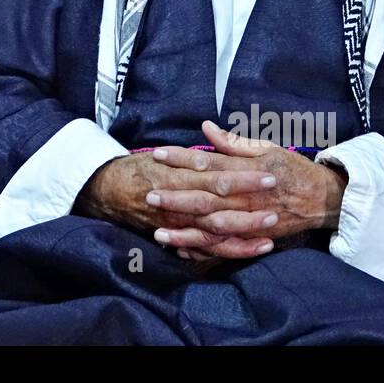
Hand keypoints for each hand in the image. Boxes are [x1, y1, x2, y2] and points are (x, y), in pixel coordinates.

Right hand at [73, 140, 284, 259]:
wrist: (106, 191)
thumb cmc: (137, 169)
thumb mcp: (163, 155)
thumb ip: (191, 151)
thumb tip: (211, 132)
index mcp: (179, 176)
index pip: (218, 176)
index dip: (245, 177)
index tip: (270, 174)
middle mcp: (179, 202)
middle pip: (220, 207)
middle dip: (249, 209)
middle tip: (277, 207)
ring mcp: (178, 223)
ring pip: (214, 232)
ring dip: (242, 234)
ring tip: (270, 235)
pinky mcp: (177, 237)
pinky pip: (204, 248)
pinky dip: (225, 250)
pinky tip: (249, 249)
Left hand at [148, 120, 347, 261]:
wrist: (323, 199)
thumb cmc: (292, 169)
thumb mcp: (266, 148)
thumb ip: (234, 142)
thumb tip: (206, 127)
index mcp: (246, 170)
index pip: (208, 162)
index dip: (181, 158)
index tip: (158, 155)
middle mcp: (245, 196)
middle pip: (205, 197)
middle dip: (176, 197)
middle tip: (149, 194)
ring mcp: (250, 219)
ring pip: (212, 227)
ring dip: (185, 230)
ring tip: (158, 231)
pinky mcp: (254, 236)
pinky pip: (226, 246)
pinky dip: (204, 250)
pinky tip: (183, 251)